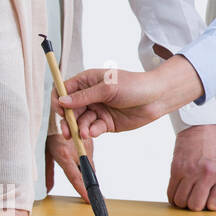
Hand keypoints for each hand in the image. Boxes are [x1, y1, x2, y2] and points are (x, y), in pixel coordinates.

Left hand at [45, 131, 90, 202]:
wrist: (56, 112)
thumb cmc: (46, 132)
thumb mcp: (44, 153)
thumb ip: (47, 172)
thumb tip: (47, 189)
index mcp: (64, 155)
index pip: (75, 177)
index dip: (82, 190)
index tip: (89, 199)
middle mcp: (77, 150)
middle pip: (87, 172)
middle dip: (90, 182)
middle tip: (95, 195)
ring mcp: (84, 144)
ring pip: (89, 162)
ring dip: (88, 170)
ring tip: (90, 181)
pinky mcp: (88, 138)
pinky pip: (89, 153)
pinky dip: (86, 159)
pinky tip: (83, 162)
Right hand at [55, 56, 203, 138]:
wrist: (157, 98)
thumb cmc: (134, 85)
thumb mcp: (108, 88)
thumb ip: (85, 96)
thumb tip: (61, 101)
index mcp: (87, 82)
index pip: (64, 91)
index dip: (59, 100)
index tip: (60, 110)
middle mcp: (90, 96)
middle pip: (69, 110)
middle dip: (67, 121)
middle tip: (67, 131)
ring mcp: (97, 110)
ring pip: (80, 122)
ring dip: (79, 129)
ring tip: (84, 133)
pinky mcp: (105, 123)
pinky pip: (92, 129)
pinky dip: (91, 131)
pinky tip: (94, 132)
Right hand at [169, 125, 215, 210]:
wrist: (200, 126)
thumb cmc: (214, 147)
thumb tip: (214, 207)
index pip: (215, 205)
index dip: (210, 206)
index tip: (208, 200)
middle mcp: (208, 174)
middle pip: (195, 206)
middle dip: (194, 206)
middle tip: (195, 197)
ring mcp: (191, 171)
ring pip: (181, 201)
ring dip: (182, 202)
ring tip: (186, 194)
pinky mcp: (176, 169)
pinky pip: (170, 192)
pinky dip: (173, 196)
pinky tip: (178, 191)